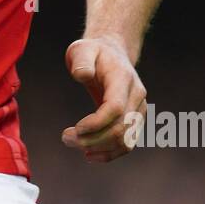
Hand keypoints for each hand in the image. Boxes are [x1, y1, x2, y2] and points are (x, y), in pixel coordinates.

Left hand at [62, 35, 146, 163]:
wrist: (112, 54)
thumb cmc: (93, 52)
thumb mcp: (82, 49)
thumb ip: (81, 60)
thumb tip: (82, 75)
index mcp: (123, 78)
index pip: (115, 108)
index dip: (96, 124)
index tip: (74, 129)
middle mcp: (136, 95)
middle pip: (120, 128)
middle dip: (92, 139)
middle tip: (65, 138)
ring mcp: (139, 109)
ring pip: (125, 140)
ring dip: (100, 149)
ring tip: (74, 145)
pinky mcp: (135, 119)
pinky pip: (127, 143)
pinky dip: (110, 153)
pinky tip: (89, 154)